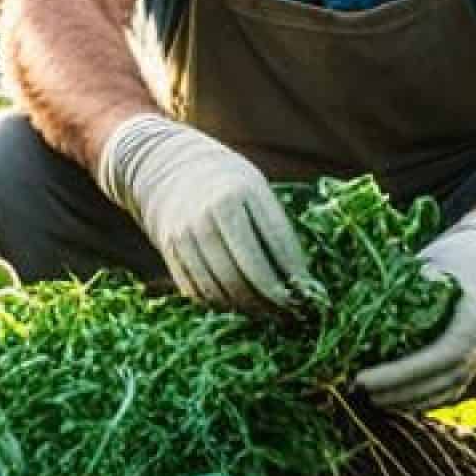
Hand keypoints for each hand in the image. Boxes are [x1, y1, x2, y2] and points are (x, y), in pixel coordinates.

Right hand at [96, 114, 313, 312]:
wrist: (166, 164)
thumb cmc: (225, 180)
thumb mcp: (254, 188)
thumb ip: (272, 226)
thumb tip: (298, 278)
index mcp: (241, 192)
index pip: (276, 244)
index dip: (295, 276)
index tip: (309, 294)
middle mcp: (211, 213)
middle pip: (247, 274)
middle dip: (272, 300)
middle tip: (288, 311)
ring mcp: (185, 232)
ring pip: (222, 288)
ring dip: (248, 308)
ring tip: (266, 312)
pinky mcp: (169, 249)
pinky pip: (198, 290)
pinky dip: (220, 304)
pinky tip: (238, 304)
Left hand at [352, 209, 475, 413]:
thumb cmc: (446, 265)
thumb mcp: (428, 269)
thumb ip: (403, 290)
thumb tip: (359, 309)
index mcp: (471, 321)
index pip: (436, 357)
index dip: (399, 374)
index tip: (363, 379)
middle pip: (437, 384)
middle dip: (395, 393)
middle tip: (355, 391)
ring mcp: (475, 361)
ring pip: (440, 395)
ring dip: (403, 402)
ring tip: (366, 398)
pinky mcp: (467, 370)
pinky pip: (442, 395)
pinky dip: (416, 402)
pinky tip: (388, 399)